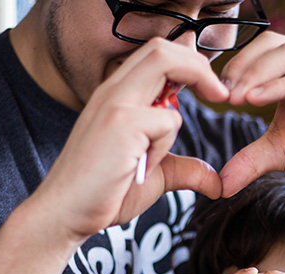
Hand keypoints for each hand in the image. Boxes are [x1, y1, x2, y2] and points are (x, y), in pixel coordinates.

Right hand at [31, 39, 230, 244]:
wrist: (65, 213)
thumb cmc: (103, 194)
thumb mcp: (154, 177)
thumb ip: (184, 170)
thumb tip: (216, 183)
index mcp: (118, 96)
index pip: (157, 55)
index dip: (190, 64)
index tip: (211, 90)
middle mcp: (113, 91)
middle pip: (163, 48)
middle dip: (200, 65)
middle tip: (219, 94)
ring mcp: (115, 103)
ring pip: (166, 63)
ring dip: (187, 92)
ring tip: (167, 144)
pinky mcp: (120, 123)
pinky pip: (167, 120)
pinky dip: (165, 146)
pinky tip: (141, 168)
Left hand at [218, 32, 284, 196]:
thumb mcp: (282, 154)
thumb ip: (250, 161)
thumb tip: (221, 184)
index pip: (262, 49)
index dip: (236, 64)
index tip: (214, 91)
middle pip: (272, 44)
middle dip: (241, 65)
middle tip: (220, 92)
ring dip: (256, 72)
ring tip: (234, 96)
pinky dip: (277, 86)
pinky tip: (255, 99)